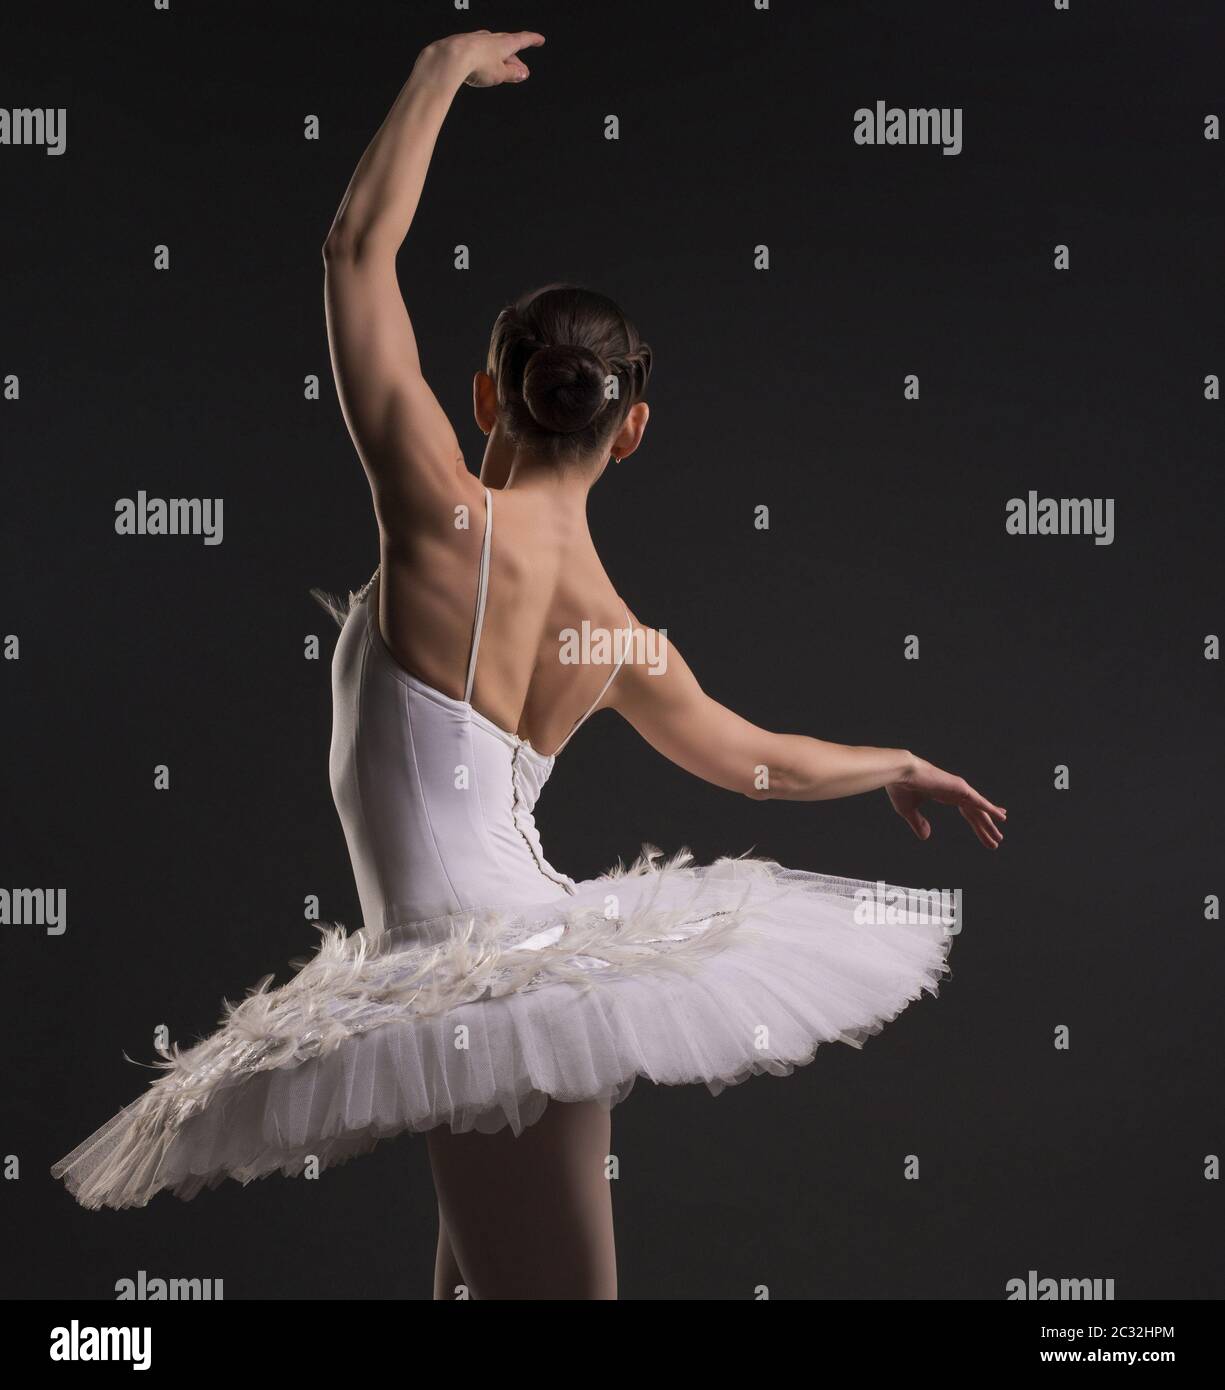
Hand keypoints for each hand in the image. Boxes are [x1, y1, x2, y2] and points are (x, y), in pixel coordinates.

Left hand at [424, 29, 544, 88]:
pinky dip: (484, 59)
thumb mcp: (500, 74)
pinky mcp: (463, 45)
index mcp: (504, 43)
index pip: (523, 40)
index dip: (532, 40)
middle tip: (520, 70)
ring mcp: (476, 39)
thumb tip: (521, 73)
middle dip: (514, 59)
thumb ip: (512, 73)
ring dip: (499, 60)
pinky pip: (478, 51)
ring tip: (501, 71)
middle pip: (507, 47)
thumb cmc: (477, 63)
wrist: (451, 57)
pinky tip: (481, 67)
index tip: (539, 40)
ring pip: (492, 49)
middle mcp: (491, 38)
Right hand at [886, 757, 1006, 849]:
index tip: (987, 829)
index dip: (976, 822)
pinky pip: (979, 802)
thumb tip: (926, 837)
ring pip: (979, 810)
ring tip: (999, 838)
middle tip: (997, 840)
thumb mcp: (909, 810)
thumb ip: (918, 822)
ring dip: (990, 824)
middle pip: (975, 814)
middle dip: (985, 828)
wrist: (900, 772)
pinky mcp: (960, 788)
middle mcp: (955, 792)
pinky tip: (1001, 817)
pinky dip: (991, 809)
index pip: (966, 811)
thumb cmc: (901, 787)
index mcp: (944, 794)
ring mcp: (958, 789)